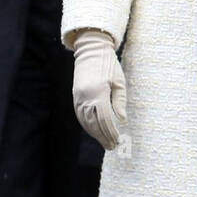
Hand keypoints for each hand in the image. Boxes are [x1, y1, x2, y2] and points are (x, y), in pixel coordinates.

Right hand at [72, 29, 126, 149]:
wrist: (91, 50)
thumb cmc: (109, 64)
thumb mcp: (119, 81)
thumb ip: (119, 101)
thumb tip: (121, 120)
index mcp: (98, 92)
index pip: (105, 119)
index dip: (111, 132)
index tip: (117, 141)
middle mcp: (86, 96)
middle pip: (94, 123)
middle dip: (103, 136)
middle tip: (112, 146)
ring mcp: (78, 96)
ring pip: (85, 120)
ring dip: (94, 133)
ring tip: (104, 142)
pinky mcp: (75, 95)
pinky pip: (80, 114)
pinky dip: (86, 125)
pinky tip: (93, 131)